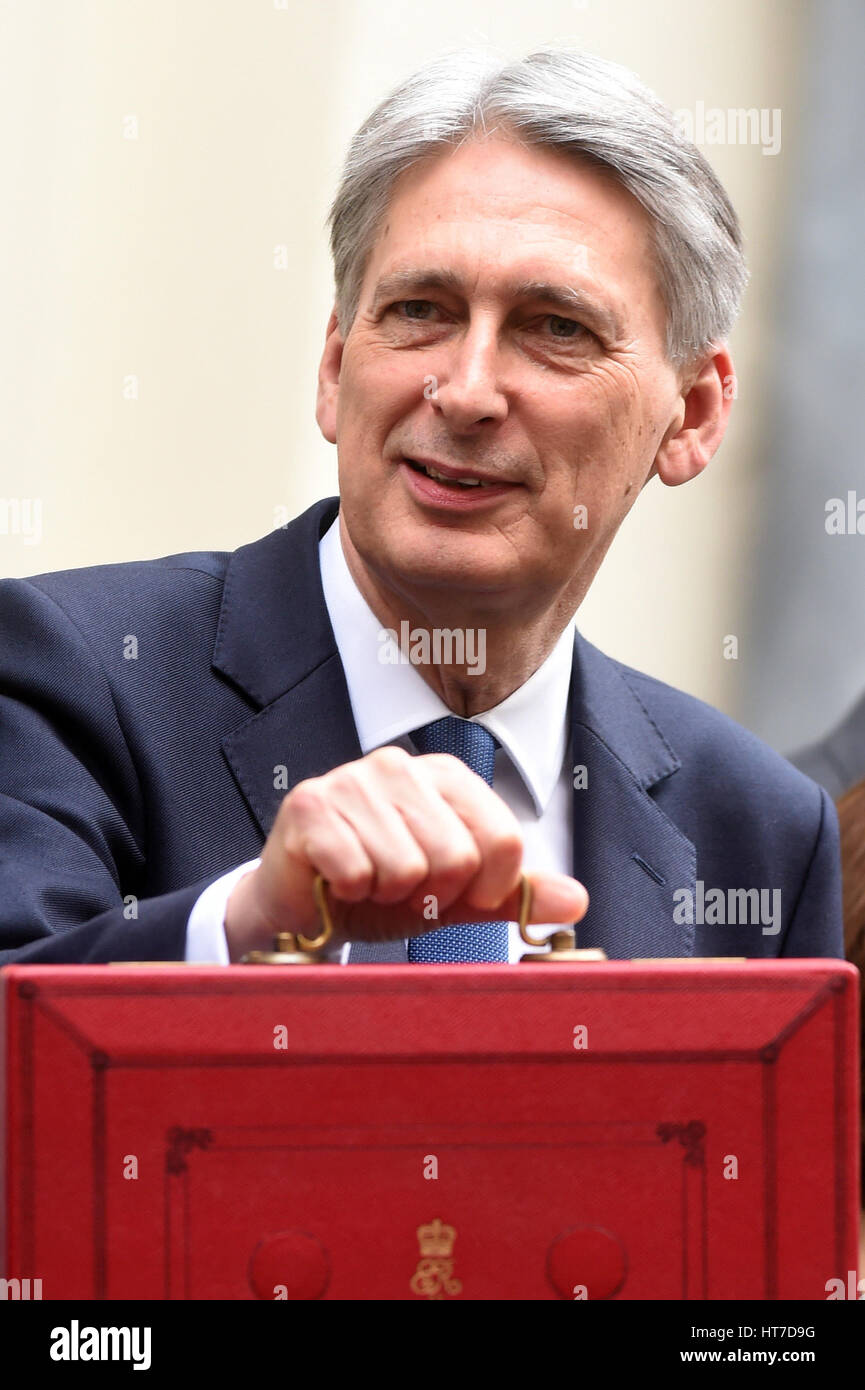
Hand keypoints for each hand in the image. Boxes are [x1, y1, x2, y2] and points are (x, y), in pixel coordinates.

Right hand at [224, 745, 587, 960]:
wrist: (302, 903)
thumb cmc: (381, 892)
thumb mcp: (458, 896)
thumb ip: (514, 894)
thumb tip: (576, 899)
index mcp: (446, 777)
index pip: (504, 841)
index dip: (483, 888)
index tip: (450, 893)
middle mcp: (401, 766)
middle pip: (458, 857)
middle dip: (429, 893)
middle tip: (397, 889)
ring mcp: (352, 779)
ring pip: (407, 867)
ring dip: (385, 895)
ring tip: (365, 883)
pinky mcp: (310, 805)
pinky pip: (357, 870)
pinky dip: (347, 892)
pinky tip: (334, 880)